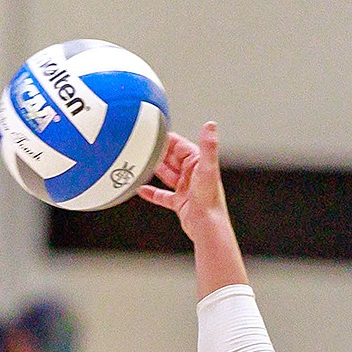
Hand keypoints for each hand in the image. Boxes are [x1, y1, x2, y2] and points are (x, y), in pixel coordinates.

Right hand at [136, 123, 227, 239]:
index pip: (180, 146)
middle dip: (158, 153)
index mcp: (198, 163)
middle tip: (142, 148)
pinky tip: (142, 190)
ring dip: (155, 170)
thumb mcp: (207, 168)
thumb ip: (208, 145)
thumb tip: (210, 125)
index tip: (153, 134)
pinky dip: (152, 193)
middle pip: (171, 159)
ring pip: (166, 175)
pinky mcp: (179, 202)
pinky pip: (162, 195)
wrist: (207, 226)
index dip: (167, 140)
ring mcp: (185, 188)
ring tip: (141, 164)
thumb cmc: (209, 199)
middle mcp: (192, 174)